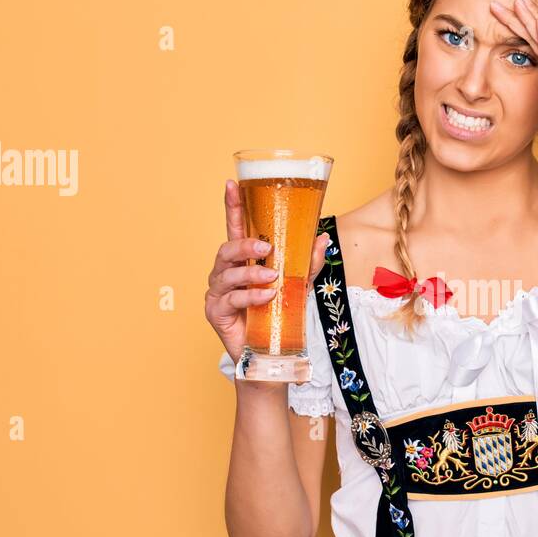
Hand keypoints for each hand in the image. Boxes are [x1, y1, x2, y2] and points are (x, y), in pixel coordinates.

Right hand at [205, 178, 329, 363]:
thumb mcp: (297, 285)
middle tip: (267, 248)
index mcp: (242, 260)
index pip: (235, 228)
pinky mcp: (215, 312)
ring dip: (251, 273)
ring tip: (271, 278)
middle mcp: (225, 272)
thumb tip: (321, 238)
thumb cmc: (277, 315)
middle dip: (245, 244)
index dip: (232, 206)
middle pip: (226, 248)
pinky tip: (266, 296)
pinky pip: (230, 298)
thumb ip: (307, 262)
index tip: (232, 184)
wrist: (269, 352)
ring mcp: (218, 292)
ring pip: (227, 273)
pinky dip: (250, 296)